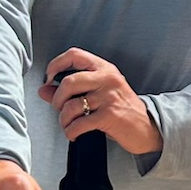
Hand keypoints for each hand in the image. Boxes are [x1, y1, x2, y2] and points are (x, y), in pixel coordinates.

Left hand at [41, 48, 163, 157]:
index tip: (49, 78)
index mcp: (104, 68)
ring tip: (68, 125)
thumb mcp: (99, 94)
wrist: (147, 128)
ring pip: (71, 105)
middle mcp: (107, 79)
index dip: (56, 64)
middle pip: (69, 81)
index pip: (74, 55)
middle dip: (57, 99)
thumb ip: (70, 91)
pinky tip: (74, 134)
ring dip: (63, 120)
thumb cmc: (122, 110)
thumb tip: (43, 90)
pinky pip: (79, 123)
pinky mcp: (110, 116)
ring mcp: (109, 97)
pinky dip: (71, 132)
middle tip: (59, 108)